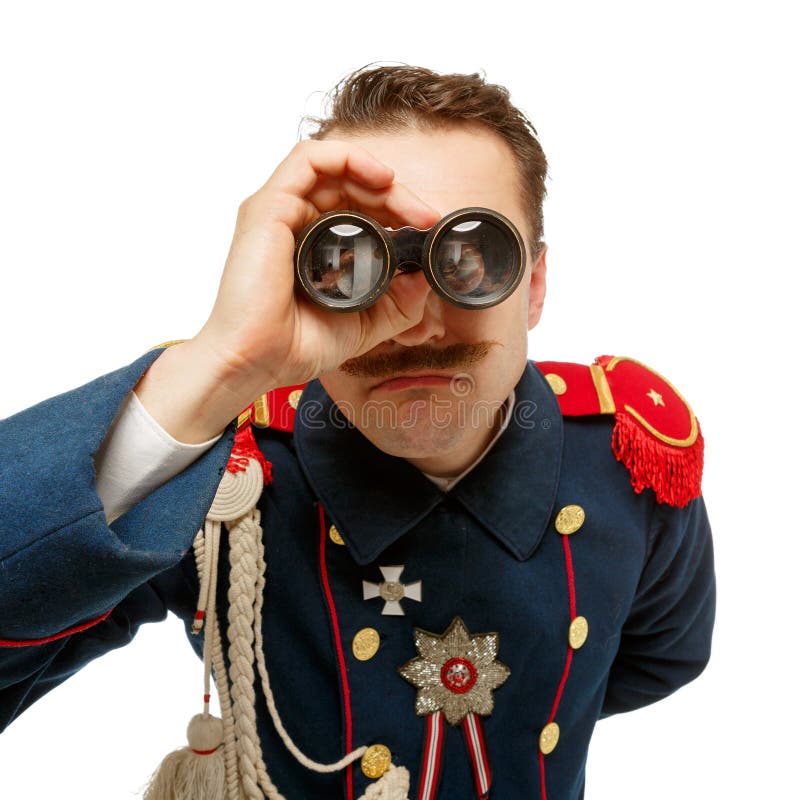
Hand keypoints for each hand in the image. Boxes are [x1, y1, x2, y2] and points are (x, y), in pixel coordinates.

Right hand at [136, 140, 439, 441]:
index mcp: (314, 245)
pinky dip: (349, 158)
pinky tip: (382, 180)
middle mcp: (295, 223)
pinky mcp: (268, 207)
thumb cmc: (298, 345)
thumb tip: (425, 276)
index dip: (397, 212)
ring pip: (334, 168)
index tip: (426, 230)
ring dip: (378, 177)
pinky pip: (308, 159)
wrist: (261, 362)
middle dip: (396, 196)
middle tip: (425, 218)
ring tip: (409, 205)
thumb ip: (400, 302)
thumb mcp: (368, 322)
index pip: (358, 208)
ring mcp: (280, 212)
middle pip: (351, 185)